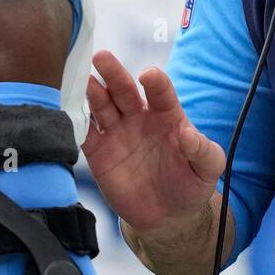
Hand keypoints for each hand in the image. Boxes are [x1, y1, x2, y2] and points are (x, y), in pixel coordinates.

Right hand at [82, 50, 225, 236]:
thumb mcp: (208, 169)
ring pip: (102, 106)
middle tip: (102, 57)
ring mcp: (118, 133)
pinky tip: (66, 109)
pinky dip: (75, 121)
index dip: (155, 82)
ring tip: (81, 79)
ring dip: (91, 92)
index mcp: (168, 115)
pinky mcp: (99, 153)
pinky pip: (85, 133)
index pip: (161, 92)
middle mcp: (140, 117)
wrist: (167, 216)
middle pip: (125, 90)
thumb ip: (203, 151)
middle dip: (114, 74)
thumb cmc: (191, 184)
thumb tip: (189, 134)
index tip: (148, 75)